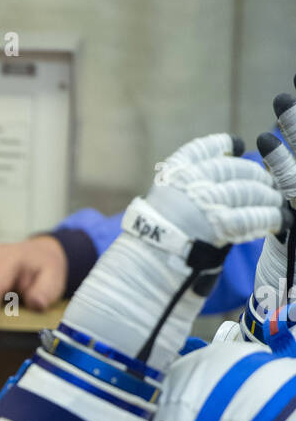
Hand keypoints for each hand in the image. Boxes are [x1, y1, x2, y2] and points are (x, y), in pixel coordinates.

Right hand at [65, 133, 285, 373]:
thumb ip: (186, 198)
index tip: (235, 146)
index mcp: (171, 177)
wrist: (139, 275)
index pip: (200, 150)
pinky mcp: (220, 225)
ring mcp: (204, 202)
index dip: (221, 145)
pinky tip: (281, 221)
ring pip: (247, 191)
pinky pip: (251, 216)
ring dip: (267, 197)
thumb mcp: (160, 213)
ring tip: (277, 203)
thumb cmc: (148, 252)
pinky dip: (270, 218)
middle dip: (255, 177)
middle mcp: (188, 184)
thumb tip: (217, 191)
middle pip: (233, 170)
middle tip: (268, 185)